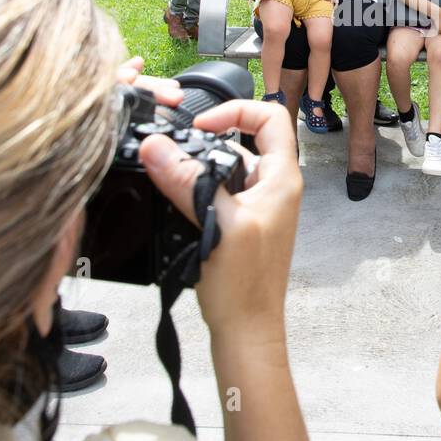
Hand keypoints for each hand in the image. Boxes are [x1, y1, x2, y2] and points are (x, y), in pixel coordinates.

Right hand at [139, 99, 301, 334]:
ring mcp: (255, 205)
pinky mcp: (237, 222)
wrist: (245, 331)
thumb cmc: (245, 288)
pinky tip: (174, 201)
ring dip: (196, 165)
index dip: (235, 110)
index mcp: (282, 178)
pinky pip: (215, 189)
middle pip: (242, 138)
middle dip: (205, 138)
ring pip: (224, 164)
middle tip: (174, 150)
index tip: (199, 125)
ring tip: (169, 176)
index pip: (270, 116)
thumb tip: (158, 148)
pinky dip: (194, 188)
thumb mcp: (217, 225)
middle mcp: (272, 186)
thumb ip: (189, 182)